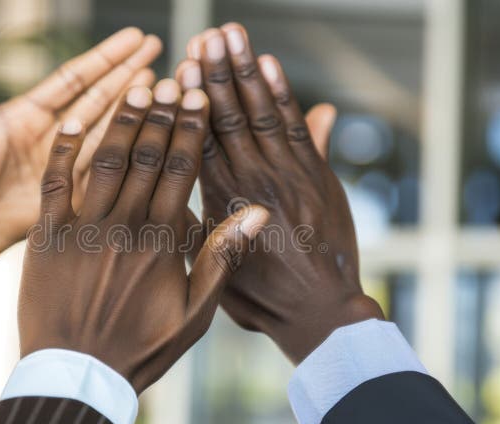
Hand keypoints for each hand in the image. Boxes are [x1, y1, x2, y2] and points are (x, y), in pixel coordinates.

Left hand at [0, 28, 160, 325]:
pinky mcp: (72, 190)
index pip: (74, 79)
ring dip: (136, 108)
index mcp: (25, 114)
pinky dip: (129, 152)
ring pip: (109, 129)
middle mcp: (52, 133)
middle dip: (129, 72)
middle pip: (99, 96)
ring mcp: (64, 161)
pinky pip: (106, 167)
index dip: (104, 58)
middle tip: (159, 48)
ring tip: (165, 85)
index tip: (134, 38)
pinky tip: (152, 137)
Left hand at [17, 81, 268, 392]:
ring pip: (105, 161)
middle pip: (146, 158)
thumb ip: (222, 258)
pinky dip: (65, 148)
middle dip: (162, 116)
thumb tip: (255, 211)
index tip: (199, 100)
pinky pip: (54, 182)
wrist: (79, 374)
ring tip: (138, 87)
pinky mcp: (46, 236)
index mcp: (161, 243)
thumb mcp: (195, 313)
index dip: (190, 132)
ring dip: (122, 120)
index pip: (180, 172)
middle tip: (173, 81)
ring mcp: (82, 229)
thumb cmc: (142, 346)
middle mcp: (123, 227)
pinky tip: (79, 118)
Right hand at [186, 24, 383, 364]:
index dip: (193, 101)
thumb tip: (184, 189)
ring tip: (231, 35)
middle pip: (229, 117)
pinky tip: (268, 63)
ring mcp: (286, 174)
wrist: (318, 313)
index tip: (181, 67)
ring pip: (260, 112)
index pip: (203, 140)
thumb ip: (206, 223)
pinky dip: (282, 93)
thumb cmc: (262, 298)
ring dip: (245, 71)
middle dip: (215, 73)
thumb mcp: (220, 266)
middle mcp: (252, 180)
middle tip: (204, 36)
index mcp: (222, 201)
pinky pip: (293, 126)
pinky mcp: (314, 174)